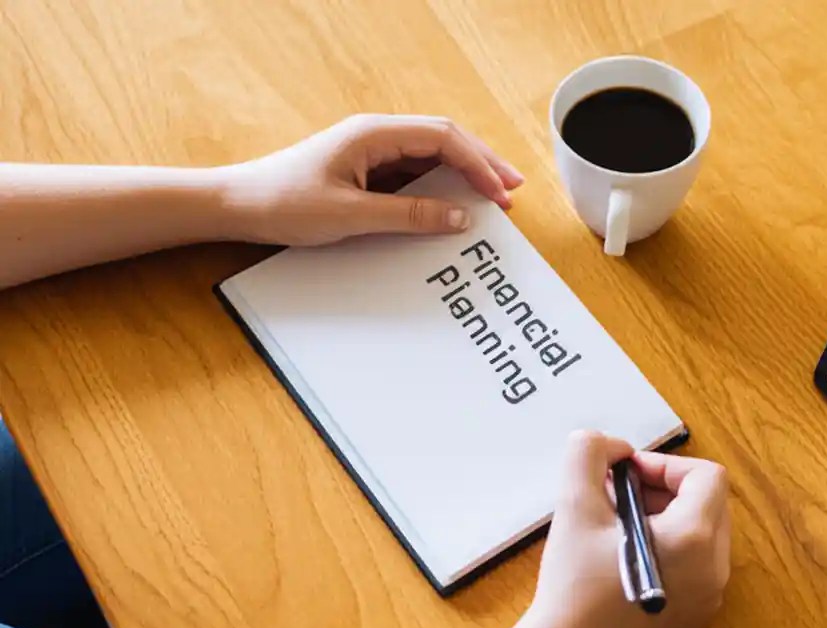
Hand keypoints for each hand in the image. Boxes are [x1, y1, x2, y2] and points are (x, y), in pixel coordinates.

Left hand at [220, 114, 523, 245]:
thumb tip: (458, 217)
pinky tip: (455, 203)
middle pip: (445, 140)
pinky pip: (414, 173)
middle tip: (512, 190)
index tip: (500, 192)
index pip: (443, 138)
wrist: (238, 206)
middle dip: (482, 164)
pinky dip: (441, 186)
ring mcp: (371, 152)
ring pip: (432, 155)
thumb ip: (409, 216)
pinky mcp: (365, 170)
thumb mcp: (351, 215)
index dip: (478, 164)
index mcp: (374, 134)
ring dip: (464, 174)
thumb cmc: (283, 202)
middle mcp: (376, 136)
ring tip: (493, 196)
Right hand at [524, 431, 730, 627]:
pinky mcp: (697, 612)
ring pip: (703, 529)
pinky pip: (698, 560)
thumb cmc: (573, 586)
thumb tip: (614, 446)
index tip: (626, 475)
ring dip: (666, 513)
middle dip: (665, 487)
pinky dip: (670, 543)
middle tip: (619, 494)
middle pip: (708, 501)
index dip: (665, 464)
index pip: (705, 476)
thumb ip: (589, 454)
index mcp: (694, 540)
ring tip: (618, 522)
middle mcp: (714, 568)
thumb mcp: (574, 505)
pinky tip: (626, 551)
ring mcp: (710, 594)